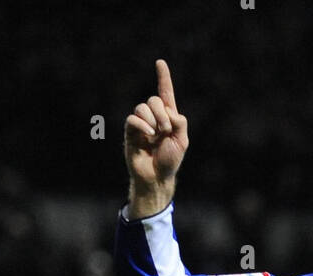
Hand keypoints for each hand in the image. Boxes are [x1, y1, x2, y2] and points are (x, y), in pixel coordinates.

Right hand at [124, 59, 188, 202]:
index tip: (160, 62)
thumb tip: (168, 111)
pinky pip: (133, 118)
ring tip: (156, 136)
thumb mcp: (182, 141)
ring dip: (153, 120)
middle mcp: (153, 117)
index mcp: (168, 117)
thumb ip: (180, 122)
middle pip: (154, 100)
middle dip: (162, 113)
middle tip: (166, 131)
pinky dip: (142, 125)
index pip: (165, 93)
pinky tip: (148, 135)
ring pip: (143, 107)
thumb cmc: (170, 161)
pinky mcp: (130, 131)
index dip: (163, 78)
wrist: (157, 177)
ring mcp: (141, 124)